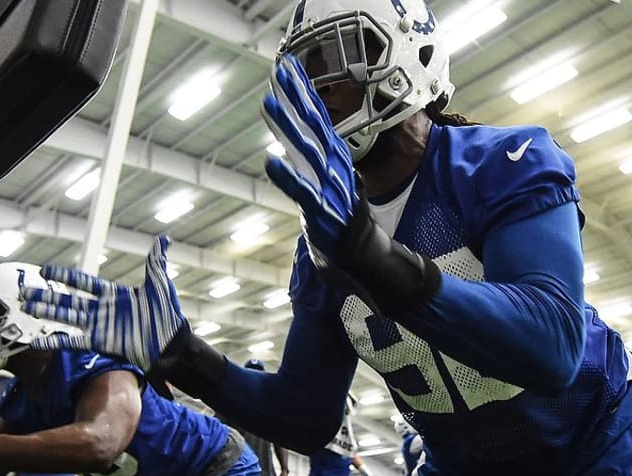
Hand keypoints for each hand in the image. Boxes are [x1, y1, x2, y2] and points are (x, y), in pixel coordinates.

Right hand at [21, 235, 185, 370]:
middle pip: (67, 299)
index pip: (82, 282)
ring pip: (66, 317)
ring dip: (46, 312)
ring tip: (26, 307)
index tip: (45, 270)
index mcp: (112, 294)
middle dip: (46, 295)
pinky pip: (73, 342)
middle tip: (24, 291)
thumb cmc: (167, 316)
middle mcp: (101, 309)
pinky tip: (37, 342)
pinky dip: (55, 341)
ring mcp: (98, 326)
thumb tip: (165, 239)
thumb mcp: (159, 286)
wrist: (171, 345)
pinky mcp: (100, 343)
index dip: (64, 276)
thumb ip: (156, 262)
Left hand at [261, 54, 359, 267]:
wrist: (364, 254)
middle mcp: (334, 167)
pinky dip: (288, 177)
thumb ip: (312, 157)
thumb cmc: (339, 217)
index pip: (317, 118)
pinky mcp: (323, 212)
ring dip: (287, 127)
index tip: (287, 65)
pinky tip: (270, 162)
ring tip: (267, 104)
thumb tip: (296, 135)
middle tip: (279, 71)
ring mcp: (330, 188)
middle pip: (313, 126)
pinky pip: (304, 192)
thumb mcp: (324, 180)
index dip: (303, 91)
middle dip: (296, 97)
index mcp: (334, 158)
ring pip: (307, 152)